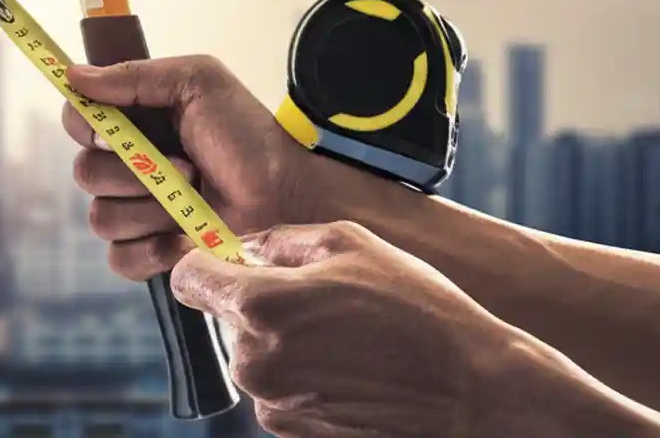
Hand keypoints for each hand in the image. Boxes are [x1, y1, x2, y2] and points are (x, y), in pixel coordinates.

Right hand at [62, 56, 397, 279]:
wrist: (289, 192)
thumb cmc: (248, 134)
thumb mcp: (198, 83)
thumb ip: (136, 76)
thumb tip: (73, 75)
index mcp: (134, 121)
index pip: (76, 121)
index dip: (88, 127)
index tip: (118, 129)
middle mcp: (129, 165)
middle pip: (84, 173)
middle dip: (133, 172)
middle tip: (185, 164)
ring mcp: (138, 212)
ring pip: (101, 218)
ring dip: (151, 208)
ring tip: (195, 197)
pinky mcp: (152, 252)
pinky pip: (120, 258)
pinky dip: (150, 250)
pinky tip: (183, 238)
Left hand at [171, 222, 659, 437]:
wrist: (471, 389)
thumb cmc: (417, 307)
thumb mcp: (351, 243)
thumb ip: (282, 240)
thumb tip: (246, 247)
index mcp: (261, 306)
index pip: (188, 278)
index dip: (206, 263)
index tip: (226, 258)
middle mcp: (254, 360)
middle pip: (225, 317)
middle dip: (257, 301)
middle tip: (320, 295)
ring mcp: (272, 402)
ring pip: (253, 353)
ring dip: (282, 339)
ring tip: (346, 333)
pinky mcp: (292, 432)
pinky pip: (277, 389)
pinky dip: (300, 374)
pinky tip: (349, 365)